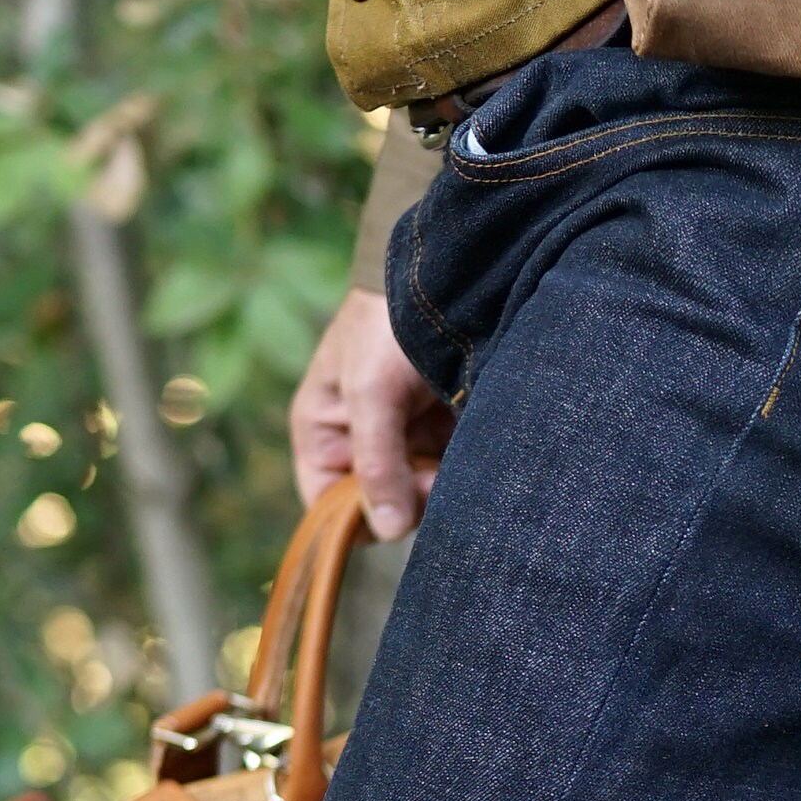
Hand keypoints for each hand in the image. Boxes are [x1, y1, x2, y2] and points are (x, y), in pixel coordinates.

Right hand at [289, 289, 451, 539]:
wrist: (449, 270)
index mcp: (324, 431)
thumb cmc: (388, 323)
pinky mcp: (448, 428)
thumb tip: (388, 530)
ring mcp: (408, 436)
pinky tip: (476, 452)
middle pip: (379, 504)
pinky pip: (454, 470)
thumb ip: (376, 462)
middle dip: (408, 499)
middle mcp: (364, 440)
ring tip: (457, 456)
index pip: (326, 503)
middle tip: (436, 476)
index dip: (354, 519)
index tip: (392, 513)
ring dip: (441, 485)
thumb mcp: (371, 391)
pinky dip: (465, 470)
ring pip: (420, 492)